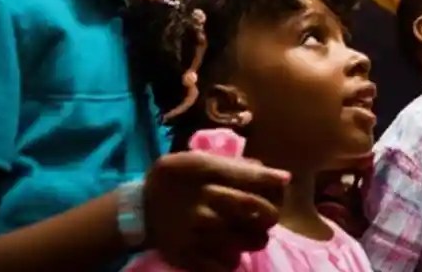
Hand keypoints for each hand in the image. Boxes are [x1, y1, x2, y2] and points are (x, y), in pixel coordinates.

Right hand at [142, 152, 289, 271]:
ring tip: (247, 231)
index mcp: (206, 173)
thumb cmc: (177, 180)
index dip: (274, 182)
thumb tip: (282, 178)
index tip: (282, 183)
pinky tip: (226, 247)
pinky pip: (230, 264)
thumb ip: (238, 166)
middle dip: (271, 212)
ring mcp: (199, 234)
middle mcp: (204, 204)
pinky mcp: (192, 257)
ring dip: (257, 236)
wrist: (138, 210)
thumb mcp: (199, 160)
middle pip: (261, 212)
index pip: (255, 179)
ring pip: (253, 241)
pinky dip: (234, 257)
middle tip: (265, 213)